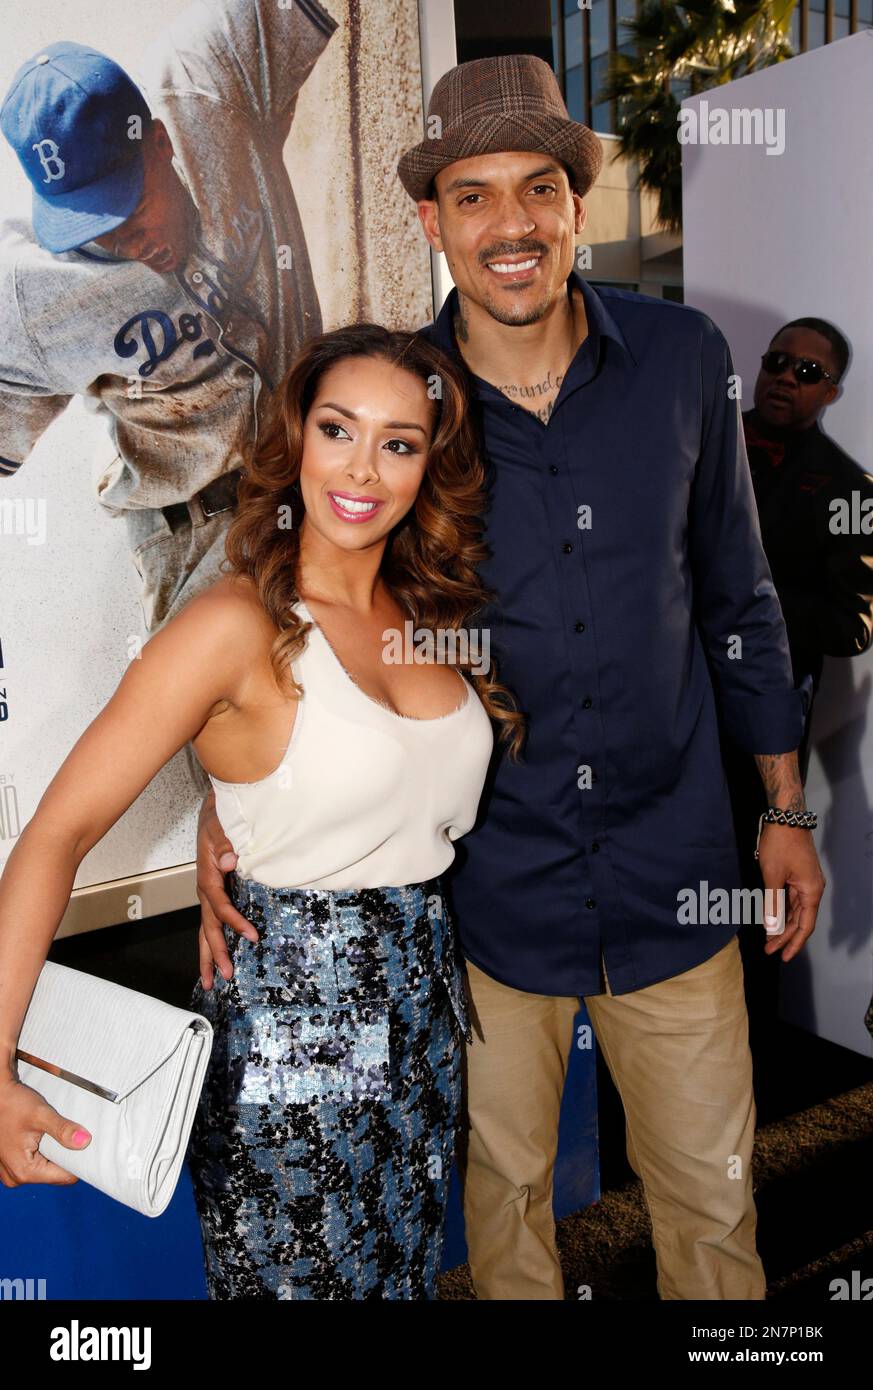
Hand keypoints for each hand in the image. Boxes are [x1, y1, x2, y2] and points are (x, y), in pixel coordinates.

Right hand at [0, 1076, 91, 1186]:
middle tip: (75, 1136)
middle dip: (67, 1157)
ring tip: (59, 1134)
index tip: (89, 1148)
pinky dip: (45, 1152)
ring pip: (46, 1169)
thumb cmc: (13, 1103)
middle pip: (55, 1174)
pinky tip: (47, 1137)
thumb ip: (63, 1129)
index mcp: (24, 1171)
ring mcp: (12, 1172)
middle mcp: (16, 1177)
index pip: (64, 1176)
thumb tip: (85, 1142)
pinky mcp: (12, 1164)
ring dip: (56, 1154)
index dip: (79, 1163)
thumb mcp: (41, 1114)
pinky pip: (36, 1163)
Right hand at [196, 791, 256, 989]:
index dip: (234, 922)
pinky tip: (220, 957)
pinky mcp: (216, 893)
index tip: (252, 936)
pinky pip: (214, 922)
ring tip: (211, 982)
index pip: (220, 906)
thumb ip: (225, 843)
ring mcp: (209, 893)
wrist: (215, 810)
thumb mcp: (222, 825)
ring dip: (209, 955)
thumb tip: (228, 862)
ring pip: (206, 930)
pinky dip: (215, 941)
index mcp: (208, 876)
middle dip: (216, 953)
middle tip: (227, 977)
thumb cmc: (220, 817)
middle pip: (208, 927)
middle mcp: (205, 889)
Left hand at [756, 823, 824, 960]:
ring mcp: (806, 882)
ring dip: (782, 924)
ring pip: (795, 910)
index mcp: (811, 892)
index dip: (794, 943)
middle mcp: (812, 889)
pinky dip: (782, 910)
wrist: (785, 818)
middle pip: (800, 920)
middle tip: (769, 950)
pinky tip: (772, 919)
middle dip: (785, 937)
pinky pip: (791, 899)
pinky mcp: (798, 876)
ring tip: (768, 939)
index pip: (804, 926)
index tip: (782, 957)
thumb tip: (771, 928)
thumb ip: (772, 904)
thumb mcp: (772, 876)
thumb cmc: (780, 844)